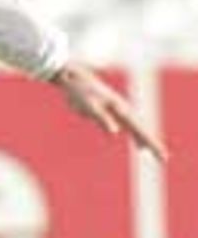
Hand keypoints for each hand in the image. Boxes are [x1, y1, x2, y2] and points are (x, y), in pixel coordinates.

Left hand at [52, 61, 167, 161]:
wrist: (74, 78)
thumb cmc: (80, 92)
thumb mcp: (89, 107)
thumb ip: (102, 118)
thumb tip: (116, 132)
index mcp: (120, 109)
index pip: (139, 130)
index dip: (150, 142)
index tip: (161, 154)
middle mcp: (123, 110)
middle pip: (142, 130)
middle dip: (153, 144)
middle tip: (164, 159)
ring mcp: (120, 111)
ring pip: (137, 130)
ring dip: (147, 142)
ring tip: (157, 155)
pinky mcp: (114, 112)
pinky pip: (130, 128)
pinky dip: (137, 137)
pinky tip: (139, 146)